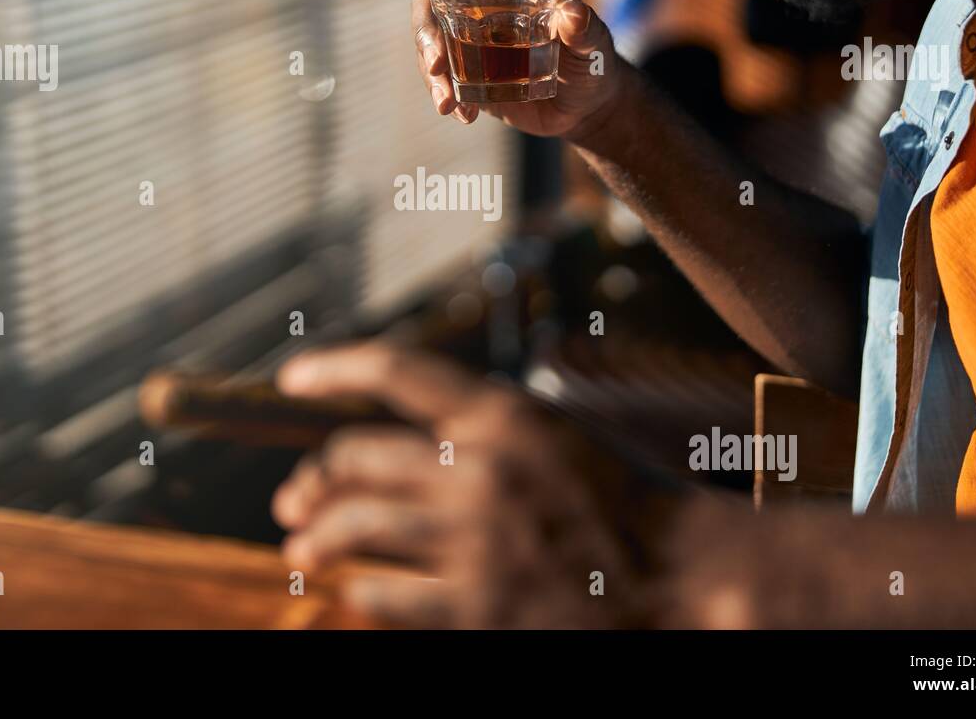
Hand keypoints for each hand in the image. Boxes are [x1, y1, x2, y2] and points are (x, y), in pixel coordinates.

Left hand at [271, 341, 649, 627]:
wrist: (682, 581)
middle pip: (354, 457)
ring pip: (353, 526)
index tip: (293, 378)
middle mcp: (478, 471)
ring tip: (303, 546)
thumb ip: (483, 431)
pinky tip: (358, 588)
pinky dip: (360, 589)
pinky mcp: (475, 607)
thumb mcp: (555, 438)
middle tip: (293, 498)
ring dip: (316, 536)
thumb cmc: (622, 506)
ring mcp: (473, 541)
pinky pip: (382, 594)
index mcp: (504, 416)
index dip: (334, 368)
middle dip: (312, 478)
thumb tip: (401, 444)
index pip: (397, 370)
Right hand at [391, 0, 628, 139]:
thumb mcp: (595, 45)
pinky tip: (462, 115)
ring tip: (448, 104)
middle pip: (433, 7)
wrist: (586, 109)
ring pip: (431, 48)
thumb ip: (584, 28)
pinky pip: (443, 82)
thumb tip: (572, 11)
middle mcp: (482, 9)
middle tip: (438, 65)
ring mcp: (471, 44)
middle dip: (426, 35)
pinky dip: (446, 97)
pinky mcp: (469, 78)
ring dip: (432, 75)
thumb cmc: (594, 64)